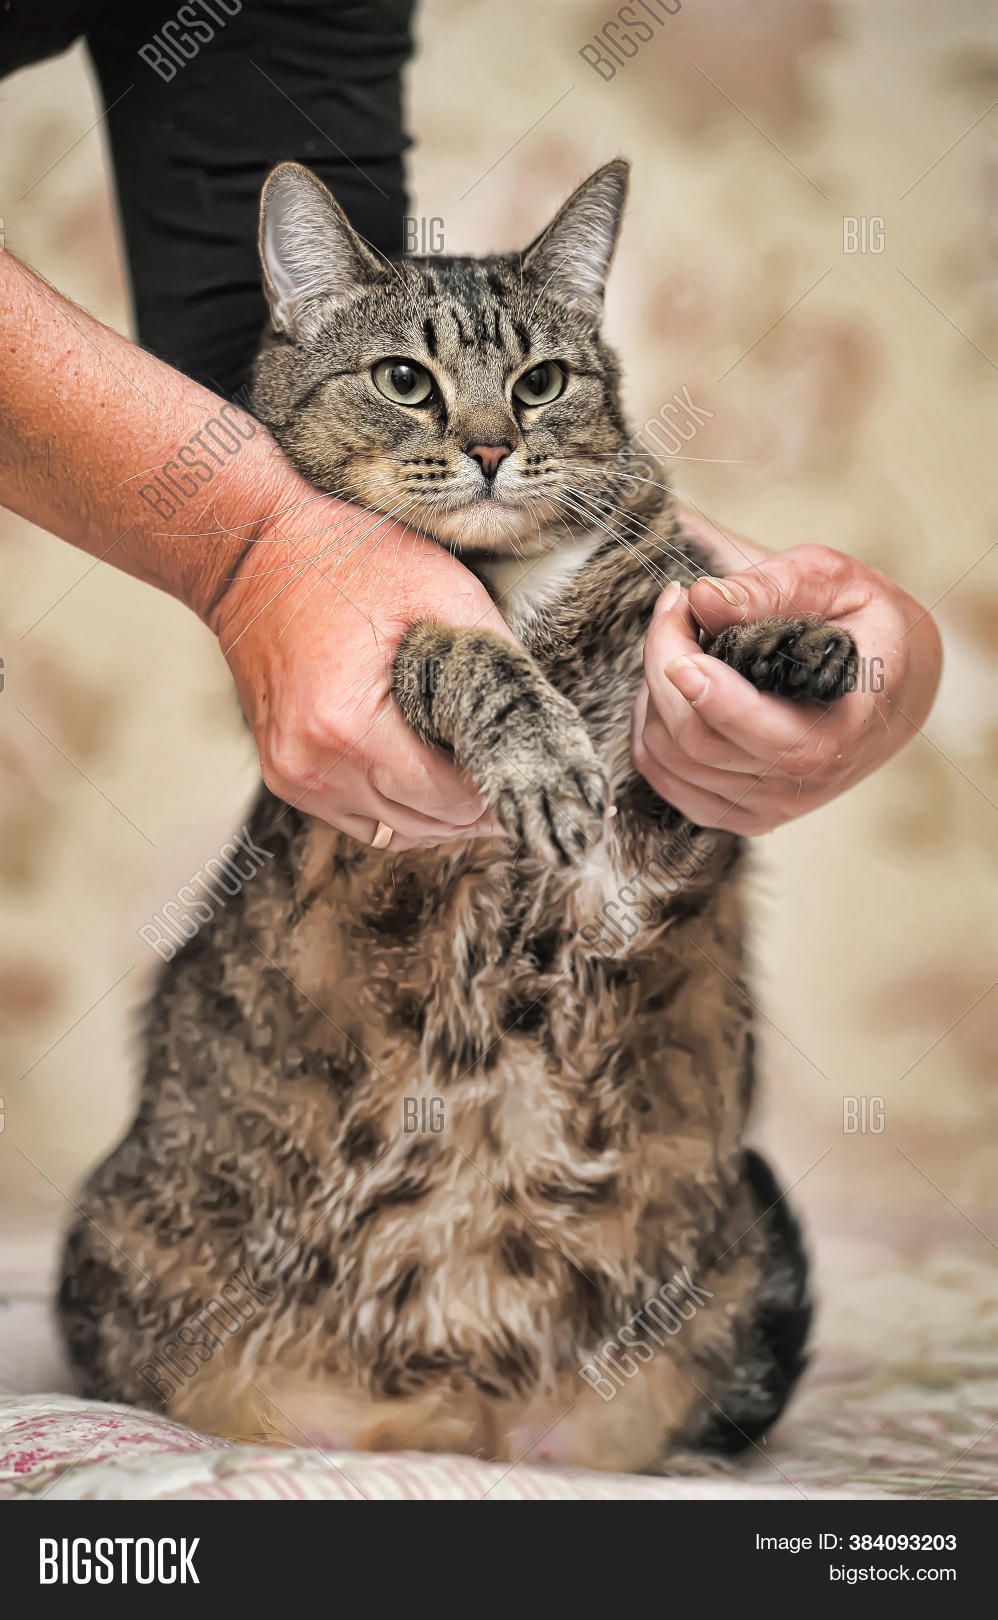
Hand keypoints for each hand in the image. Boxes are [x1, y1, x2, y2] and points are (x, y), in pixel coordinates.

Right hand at [212, 488, 512, 849]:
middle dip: (472, 809)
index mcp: (349, 726)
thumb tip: (541, 717)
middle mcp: (313, 764)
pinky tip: (426, 782)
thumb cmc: (346, 559)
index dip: (495, 791)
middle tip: (509, 781)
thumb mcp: (442, 591)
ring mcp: (292, 775)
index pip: (448, 800)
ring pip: (390, 833)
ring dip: (436, 816)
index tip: (524, 772)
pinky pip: (358, 819)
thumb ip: (496, 657)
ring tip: (473, 784)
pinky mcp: (283, 774)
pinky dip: (396, 809)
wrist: (250, 552)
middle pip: (423, 825)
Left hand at [632, 515, 941, 835]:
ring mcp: (771, 805)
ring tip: (677, 640)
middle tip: (674, 607)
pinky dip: (650, 729)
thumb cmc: (865, 627)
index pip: (770, 735)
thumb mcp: (838, 582)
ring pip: (670, 760)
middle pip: (697, 740)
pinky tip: (669, 689)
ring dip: (653, 693)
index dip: (712, 691)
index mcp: (847, 726)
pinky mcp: (740, 812)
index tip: (682, 618)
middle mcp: (808, 781)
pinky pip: (665, 780)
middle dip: (663, 662)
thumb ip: (774, 588)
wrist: (894, 688)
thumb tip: (704, 599)